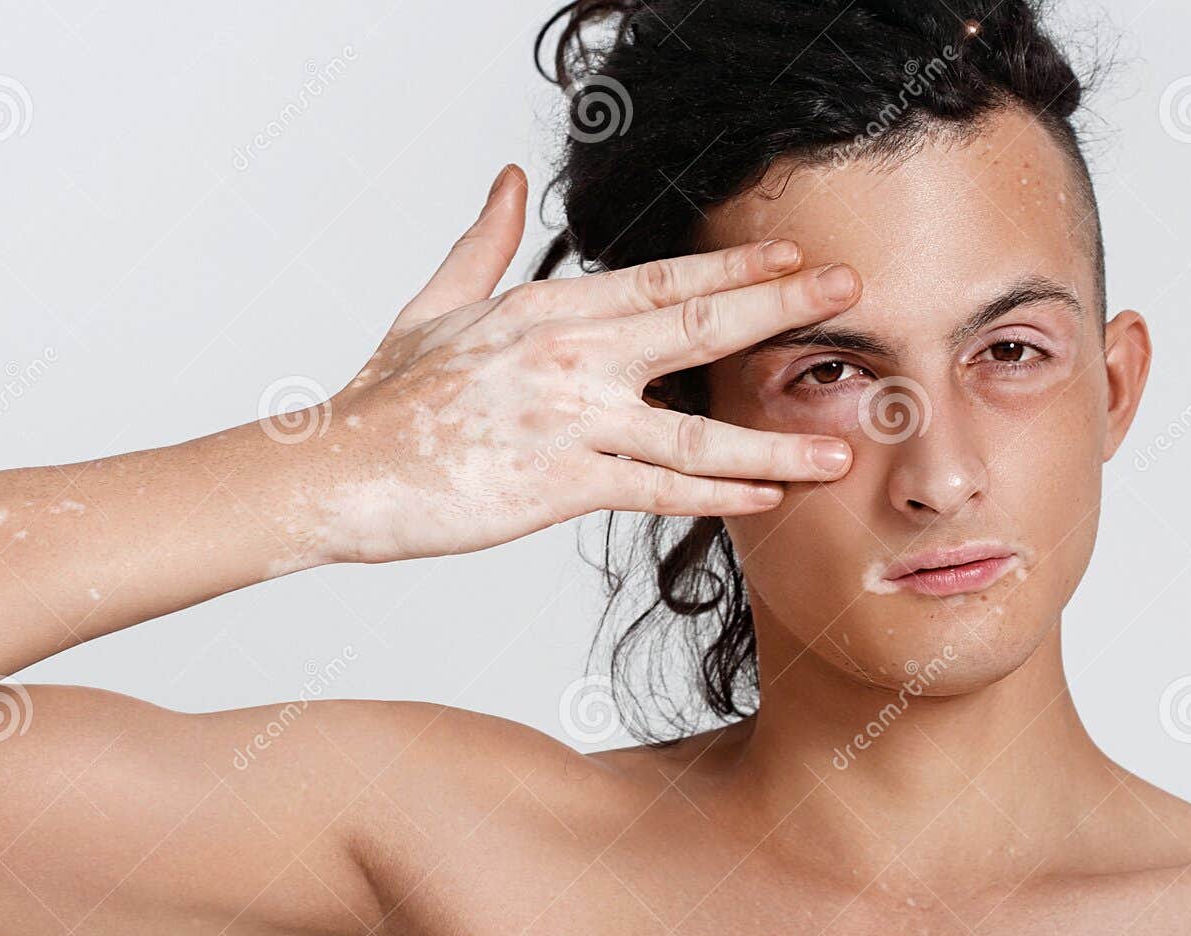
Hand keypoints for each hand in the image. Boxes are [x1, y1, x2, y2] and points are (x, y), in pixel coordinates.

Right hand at [302, 164, 859, 563]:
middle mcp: (569, 355)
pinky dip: (717, 496)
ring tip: (838, 453)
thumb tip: (511, 181)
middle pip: (697, 326)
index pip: (664, 281)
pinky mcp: (559, 484)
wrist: (338, 469)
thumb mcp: (436, 304)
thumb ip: (485, 242)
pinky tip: (767, 499)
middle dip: (782, 311)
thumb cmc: (386, 397)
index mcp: (548, 309)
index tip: (796, 258)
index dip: (737, 269)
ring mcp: (569, 420)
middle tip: (851, 295)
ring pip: (694, 432)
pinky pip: (657, 491)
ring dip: (773, 442)